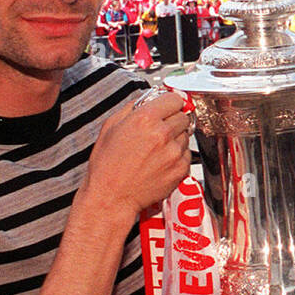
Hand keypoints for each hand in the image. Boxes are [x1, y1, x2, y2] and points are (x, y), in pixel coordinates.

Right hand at [84, 90, 192, 215]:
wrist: (111, 197)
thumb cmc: (107, 165)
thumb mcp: (111, 126)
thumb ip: (133, 107)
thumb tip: (149, 98)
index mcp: (145, 119)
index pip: (175, 99)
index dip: (170, 103)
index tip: (168, 107)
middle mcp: (162, 134)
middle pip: (183, 116)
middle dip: (173, 120)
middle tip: (159, 130)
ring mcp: (173, 153)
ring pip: (186, 135)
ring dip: (176, 138)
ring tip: (156, 149)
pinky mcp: (180, 169)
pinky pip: (187, 154)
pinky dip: (177, 156)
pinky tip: (160, 162)